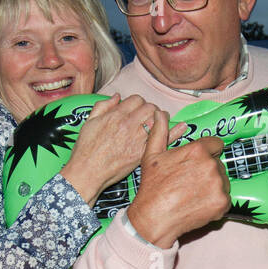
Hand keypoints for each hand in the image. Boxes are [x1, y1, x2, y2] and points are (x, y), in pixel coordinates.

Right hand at [59, 94, 181, 202]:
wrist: (88, 172)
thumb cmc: (86, 149)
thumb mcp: (89, 122)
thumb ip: (103, 106)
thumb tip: (117, 96)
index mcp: (116, 115)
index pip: (137, 99)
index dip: (137, 102)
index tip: (136, 109)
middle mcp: (129, 125)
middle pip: (150, 107)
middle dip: (150, 109)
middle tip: (148, 116)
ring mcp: (137, 139)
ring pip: (158, 120)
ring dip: (160, 119)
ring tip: (158, 122)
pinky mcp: (143, 153)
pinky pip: (163, 139)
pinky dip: (174, 132)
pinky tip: (181, 127)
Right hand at [126, 110, 230, 246]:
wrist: (155, 217)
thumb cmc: (153, 186)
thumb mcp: (152, 155)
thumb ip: (160, 131)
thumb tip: (160, 113)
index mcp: (198, 150)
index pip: (216, 144)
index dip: (207, 152)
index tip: (198, 162)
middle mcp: (211, 165)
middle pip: (218, 164)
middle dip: (208, 171)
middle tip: (190, 182)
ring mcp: (219, 185)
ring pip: (223, 181)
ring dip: (213, 186)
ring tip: (193, 194)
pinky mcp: (222, 202)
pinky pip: (224, 199)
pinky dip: (215, 202)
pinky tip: (199, 204)